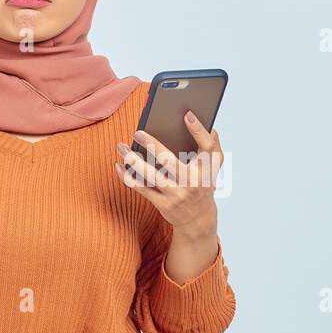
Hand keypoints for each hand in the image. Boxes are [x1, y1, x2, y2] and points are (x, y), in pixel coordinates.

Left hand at [115, 110, 223, 238]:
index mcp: (206, 169)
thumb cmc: (203, 183)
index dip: (198, 130)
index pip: (207, 147)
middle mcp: (192, 182)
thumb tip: (198, 118)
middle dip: (153, 146)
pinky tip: (119, 165)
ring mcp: (176, 194)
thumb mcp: (213, 166)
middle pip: (170, 161)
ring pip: (151, 176)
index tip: (187, 114)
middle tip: (137, 132)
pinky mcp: (163, 204)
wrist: (198, 218)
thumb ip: (210, 143)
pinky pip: (141, 188)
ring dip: (133, 161)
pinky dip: (128, 176)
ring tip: (122, 147)